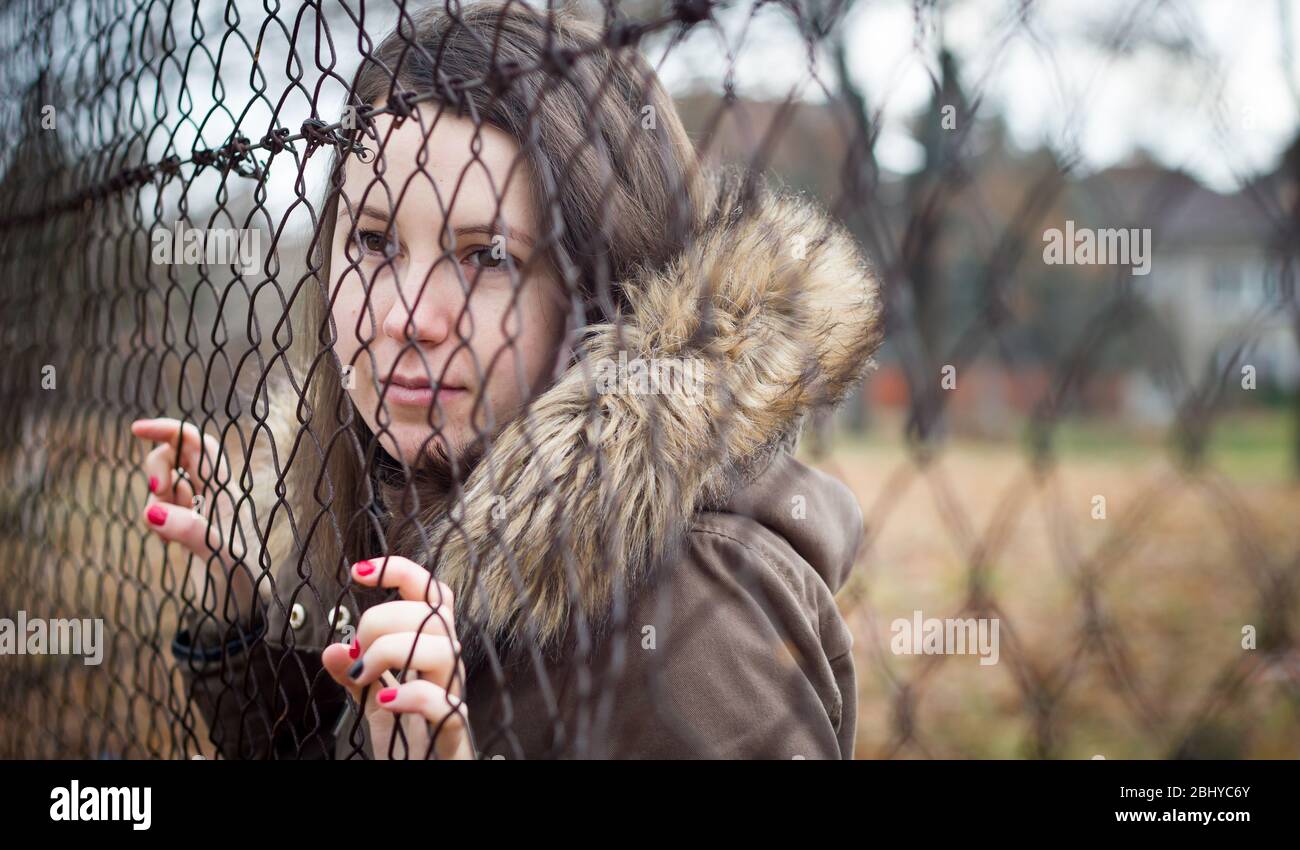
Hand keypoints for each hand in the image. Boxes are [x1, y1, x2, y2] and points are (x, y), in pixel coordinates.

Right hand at [130, 417, 256, 613]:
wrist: (243, 613)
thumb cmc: (242, 583)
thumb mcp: (220, 555)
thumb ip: (190, 531)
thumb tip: (151, 510)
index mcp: (227, 492)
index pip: (198, 446)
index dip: (170, 431)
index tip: (136, 429)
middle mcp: (215, 496)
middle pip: (177, 457)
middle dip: (157, 467)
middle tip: (157, 491)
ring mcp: (199, 512)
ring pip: (167, 483)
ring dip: (155, 497)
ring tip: (166, 530)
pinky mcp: (186, 528)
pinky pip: (161, 508)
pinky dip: (155, 517)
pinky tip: (166, 540)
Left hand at [322, 556, 473, 759]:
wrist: (424, 780)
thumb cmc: (408, 744)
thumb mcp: (374, 701)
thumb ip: (355, 673)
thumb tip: (331, 648)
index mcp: (432, 652)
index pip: (432, 595)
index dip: (403, 572)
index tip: (361, 572)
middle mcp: (447, 670)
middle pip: (434, 614)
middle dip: (383, 619)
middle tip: (356, 650)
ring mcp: (453, 698)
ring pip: (445, 649)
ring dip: (394, 652)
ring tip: (365, 674)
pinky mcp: (451, 734)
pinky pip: (445, 706)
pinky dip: (411, 698)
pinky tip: (384, 700)